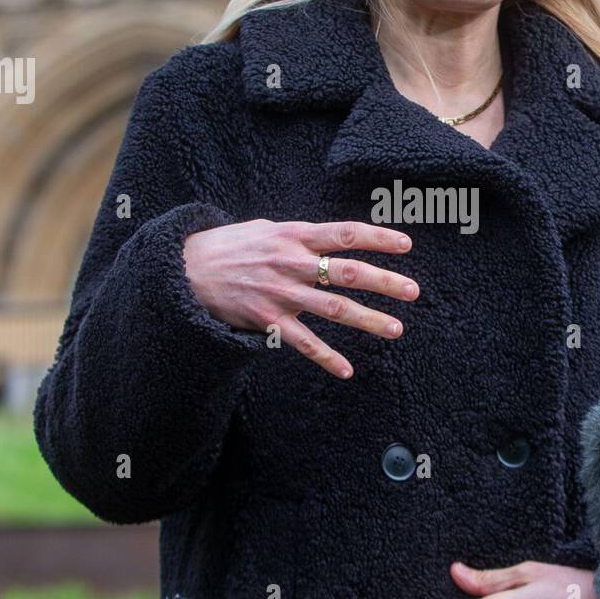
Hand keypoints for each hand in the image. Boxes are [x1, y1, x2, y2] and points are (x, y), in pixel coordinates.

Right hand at [183, 219, 418, 378]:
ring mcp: (281, 294)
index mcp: (294, 236)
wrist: (185, 270)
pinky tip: (347, 370)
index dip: (377, 238)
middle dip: (384, 282)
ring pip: (333, 309)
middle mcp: (291, 263)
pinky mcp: (267, 321)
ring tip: (396, 329)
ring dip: (368, 320)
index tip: (406, 245)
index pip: (344, 234)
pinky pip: (303, 343)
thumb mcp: (267, 228)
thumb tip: (331, 240)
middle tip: (413, 291)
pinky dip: (326, 358)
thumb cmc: (231, 246)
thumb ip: (301, 236)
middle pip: (348, 272)